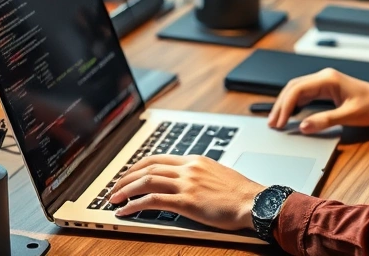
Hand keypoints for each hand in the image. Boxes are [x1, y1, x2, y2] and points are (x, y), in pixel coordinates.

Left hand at [108, 155, 264, 229]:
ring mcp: (186, 184)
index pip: (159, 158)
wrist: (254, 202)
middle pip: (148, 167)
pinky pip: (152, 200)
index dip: (138, 166)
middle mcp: (188, 168)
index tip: (128, 173)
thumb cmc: (241, 194)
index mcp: (195, 161)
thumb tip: (187, 183)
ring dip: (125, 190)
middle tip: (115, 187)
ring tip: (114, 199)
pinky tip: (125, 211)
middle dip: (126, 177)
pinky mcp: (186, 202)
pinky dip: (134, 205)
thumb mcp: (218, 175)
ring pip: (146, 181)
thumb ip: (199, 175)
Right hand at [268, 68, 368, 133]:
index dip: (285, 106)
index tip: (278, 122)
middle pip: (293, 88)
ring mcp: (324, 82)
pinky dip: (294, 104)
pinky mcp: (326, 88)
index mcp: (328, 79)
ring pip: (297, 90)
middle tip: (272, 123)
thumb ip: (325, 120)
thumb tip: (303, 126)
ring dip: (286, 104)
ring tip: (276, 120)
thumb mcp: (349, 116)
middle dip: (280, 105)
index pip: (298, 89)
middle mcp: (324, 77)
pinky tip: (289, 114)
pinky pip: (305, 94)